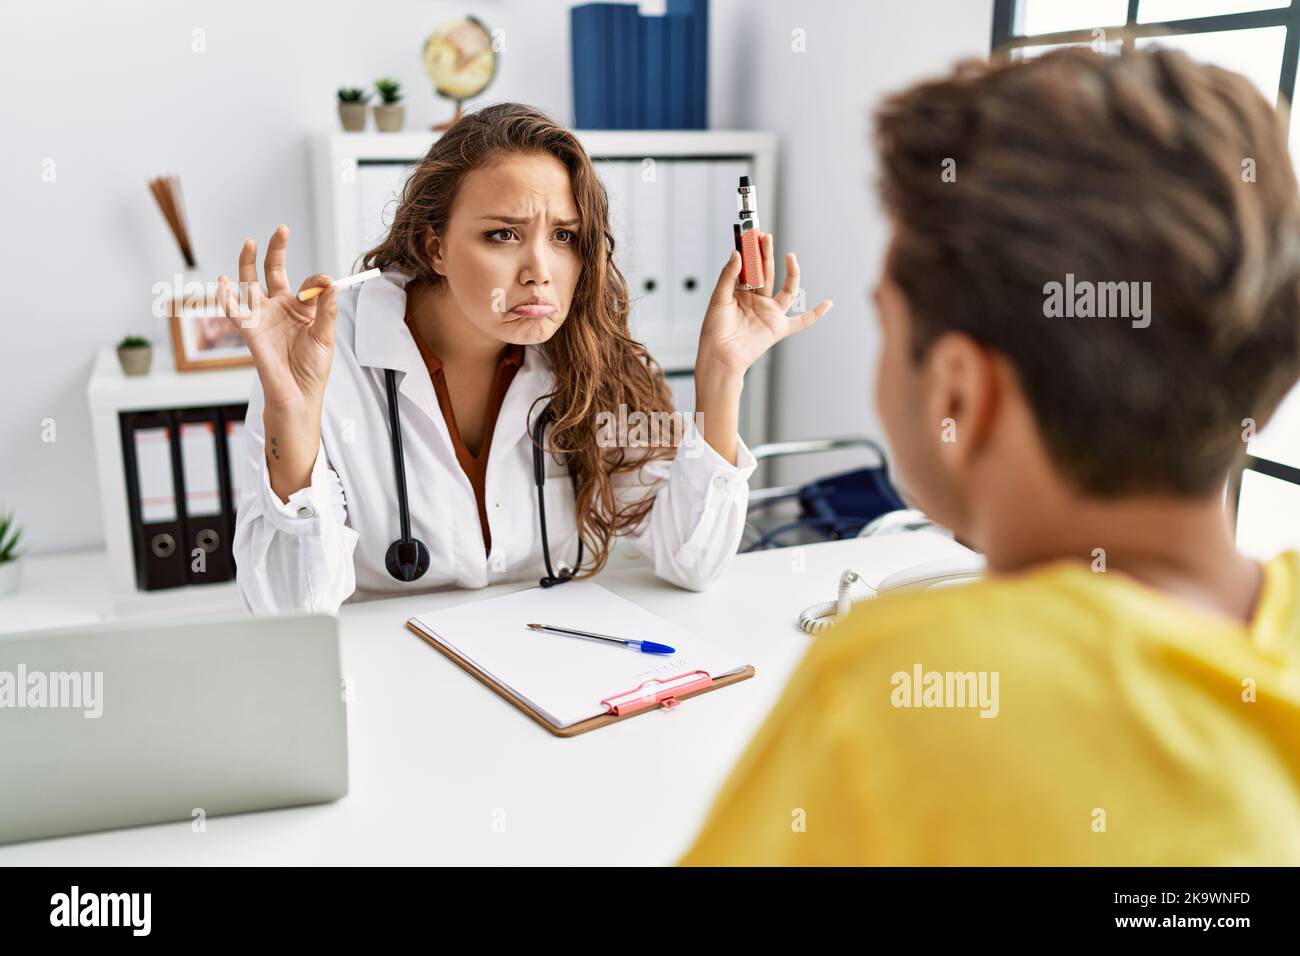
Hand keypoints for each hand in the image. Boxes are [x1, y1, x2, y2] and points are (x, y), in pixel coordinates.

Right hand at [216, 225, 338, 411]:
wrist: (298, 393)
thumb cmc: (312, 367)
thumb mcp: (325, 337)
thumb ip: (326, 310)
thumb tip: (332, 283)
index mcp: (302, 308)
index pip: (308, 284)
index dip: (316, 280)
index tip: (326, 281)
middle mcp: (280, 307)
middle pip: (274, 272)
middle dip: (276, 251)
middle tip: (282, 230)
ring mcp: (263, 316)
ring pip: (251, 283)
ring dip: (249, 263)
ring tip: (250, 242)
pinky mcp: (250, 330)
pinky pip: (234, 310)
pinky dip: (226, 296)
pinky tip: (223, 281)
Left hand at [697, 232, 832, 376]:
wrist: (720, 356)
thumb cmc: (714, 331)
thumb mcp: (718, 298)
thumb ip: (729, 276)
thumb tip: (738, 253)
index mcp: (739, 293)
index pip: (748, 268)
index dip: (751, 252)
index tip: (752, 235)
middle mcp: (756, 301)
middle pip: (766, 273)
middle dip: (766, 255)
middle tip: (766, 236)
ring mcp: (769, 313)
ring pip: (786, 289)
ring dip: (790, 273)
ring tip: (790, 255)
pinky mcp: (778, 328)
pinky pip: (801, 321)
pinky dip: (815, 314)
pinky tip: (827, 303)